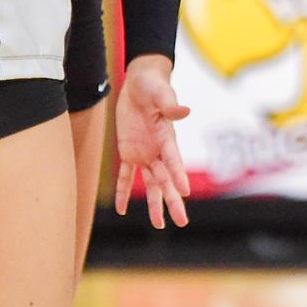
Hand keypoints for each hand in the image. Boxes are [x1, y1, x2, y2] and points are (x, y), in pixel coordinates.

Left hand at [112, 54, 191, 229]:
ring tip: (160, 225)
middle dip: (173, 201)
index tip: (185, 192)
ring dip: (154, 203)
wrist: (139, 82)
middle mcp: (158, 150)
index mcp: (167, 137)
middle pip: (166, 180)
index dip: (178, 175)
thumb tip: (185, 110)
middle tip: (182, 221)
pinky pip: (126, 175)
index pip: (173, 159)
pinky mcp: (128, 151)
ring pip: (150, 183)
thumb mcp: (160, 92)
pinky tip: (121, 209)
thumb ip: (170, 104)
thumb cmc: (153, 85)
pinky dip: (123, 191)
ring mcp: (144, 153)